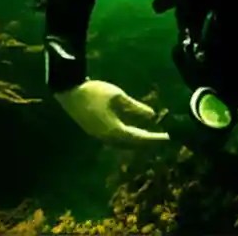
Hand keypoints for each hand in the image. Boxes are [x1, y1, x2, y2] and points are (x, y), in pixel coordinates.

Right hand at [53, 80, 169, 146]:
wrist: (69, 92)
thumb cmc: (94, 92)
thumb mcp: (118, 96)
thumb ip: (136, 107)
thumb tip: (153, 116)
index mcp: (114, 130)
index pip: (139, 138)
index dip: (155, 138)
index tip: (168, 138)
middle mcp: (108, 138)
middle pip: (132, 144)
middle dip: (148, 142)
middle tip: (163, 138)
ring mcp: (101, 137)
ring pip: (124, 144)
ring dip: (138, 141)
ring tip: (152, 136)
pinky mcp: (96, 133)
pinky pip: (117, 140)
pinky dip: (129, 138)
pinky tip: (134, 131)